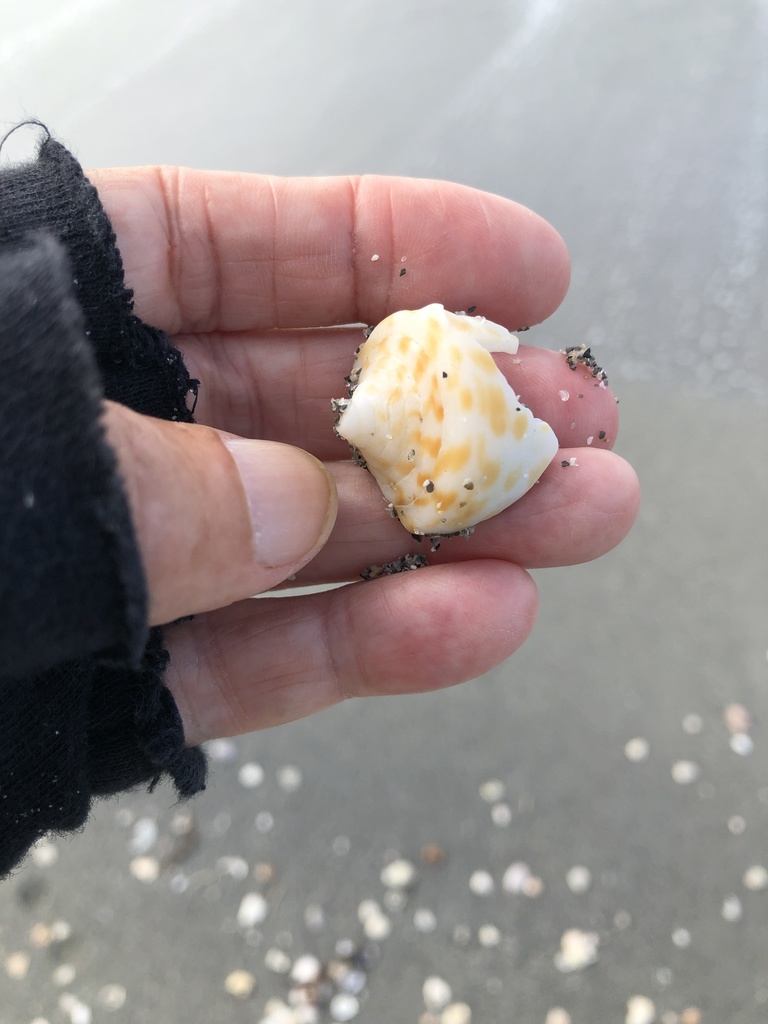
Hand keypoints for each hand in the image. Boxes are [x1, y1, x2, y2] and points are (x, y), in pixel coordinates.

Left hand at [92, 169, 638, 743]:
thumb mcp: (15, 442)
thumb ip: (150, 478)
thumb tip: (299, 512)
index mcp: (51, 314)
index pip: (236, 250)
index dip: (389, 249)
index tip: (526, 270)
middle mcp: (101, 432)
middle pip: (300, 406)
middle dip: (449, 412)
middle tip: (575, 425)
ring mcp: (115, 563)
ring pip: (301, 541)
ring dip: (441, 535)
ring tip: (576, 521)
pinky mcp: (114, 687)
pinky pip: (244, 660)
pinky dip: (354, 649)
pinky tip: (476, 621)